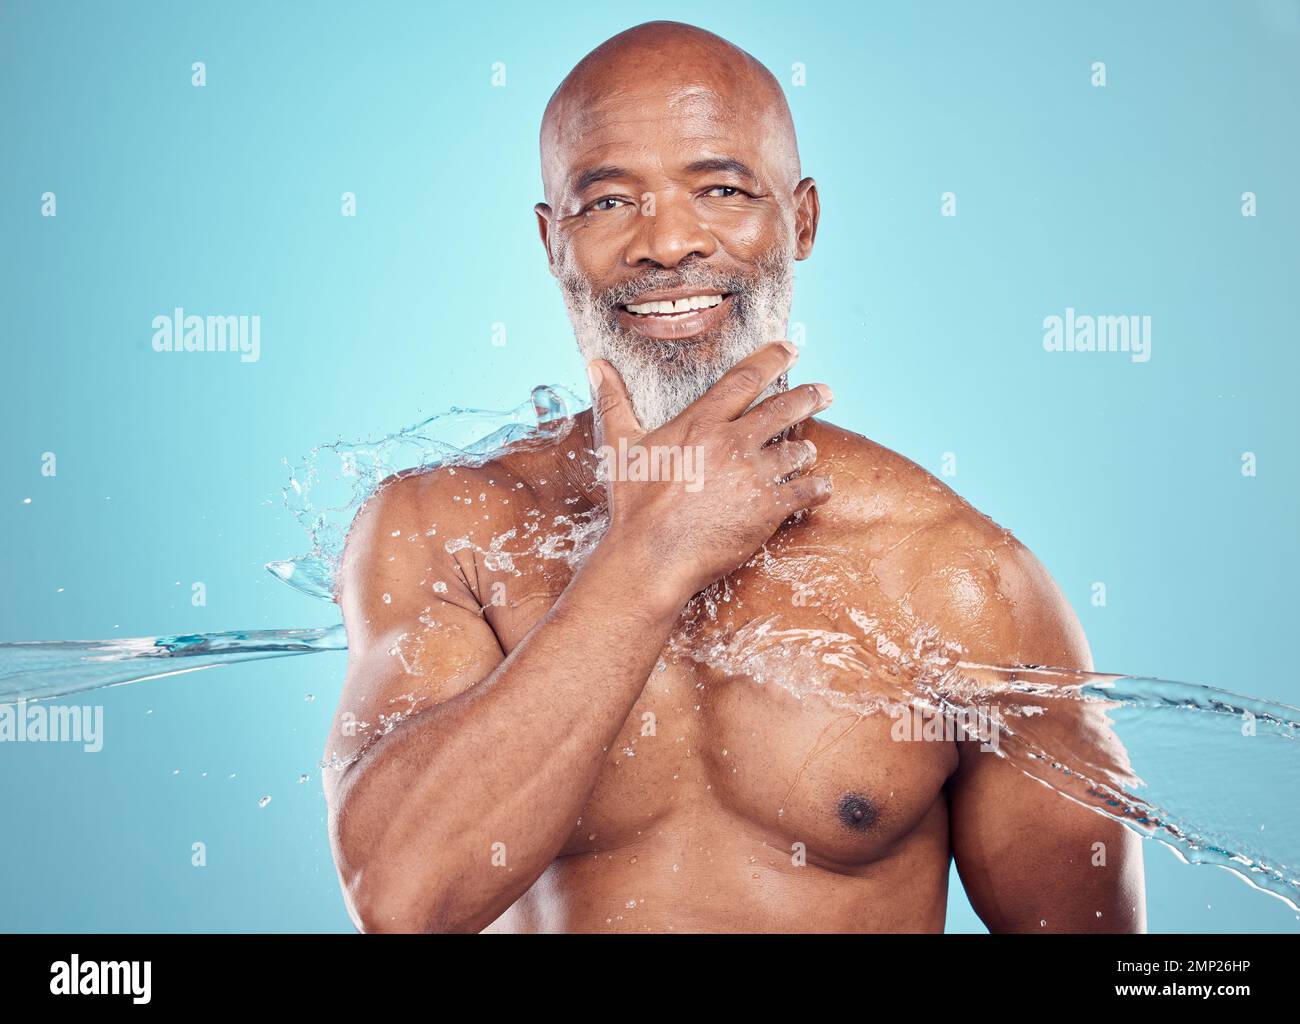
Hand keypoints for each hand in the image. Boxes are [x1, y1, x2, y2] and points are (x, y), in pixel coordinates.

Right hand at [586, 340, 833, 603]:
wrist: (652, 555)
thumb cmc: (633, 504)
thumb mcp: (619, 446)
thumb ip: (613, 401)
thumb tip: (595, 365)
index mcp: (700, 422)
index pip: (744, 379)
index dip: (770, 359)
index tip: (790, 347)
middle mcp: (733, 443)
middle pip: (782, 408)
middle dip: (808, 396)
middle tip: (825, 391)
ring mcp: (754, 476)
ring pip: (796, 452)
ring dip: (805, 451)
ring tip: (808, 452)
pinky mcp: (767, 509)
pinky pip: (806, 492)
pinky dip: (817, 489)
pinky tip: (822, 489)